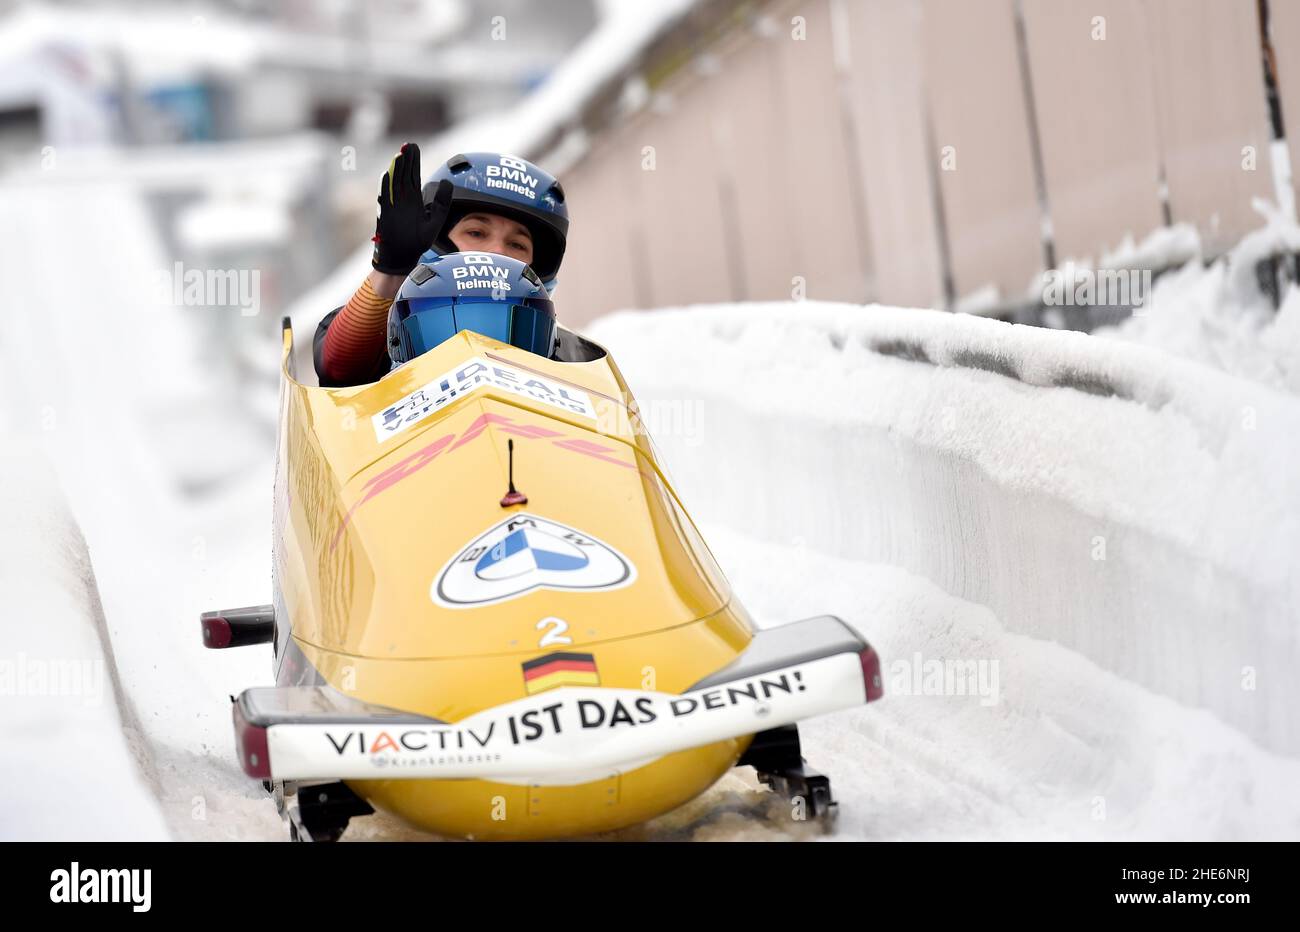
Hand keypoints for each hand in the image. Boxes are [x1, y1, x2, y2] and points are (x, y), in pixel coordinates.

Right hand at [370, 143, 453, 275]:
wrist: (404, 256)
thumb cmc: (418, 241)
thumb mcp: (435, 220)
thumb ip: (442, 202)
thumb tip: (447, 182)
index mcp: (414, 199)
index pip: (413, 175)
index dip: (413, 161)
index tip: (414, 146)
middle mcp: (402, 199)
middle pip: (404, 175)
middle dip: (406, 160)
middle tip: (408, 144)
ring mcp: (394, 205)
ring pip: (395, 182)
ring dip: (397, 169)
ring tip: (400, 154)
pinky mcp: (386, 214)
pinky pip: (385, 197)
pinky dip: (386, 185)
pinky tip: (388, 173)